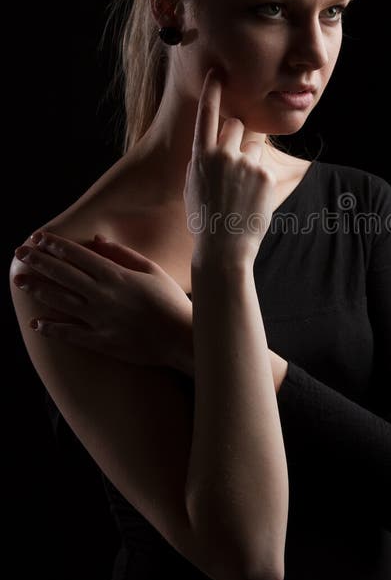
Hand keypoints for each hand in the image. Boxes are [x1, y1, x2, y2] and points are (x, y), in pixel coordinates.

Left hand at [12, 232, 192, 371]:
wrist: (182, 338)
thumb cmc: (171, 301)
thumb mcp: (152, 270)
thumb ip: (123, 254)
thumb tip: (96, 240)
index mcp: (116, 275)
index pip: (78, 256)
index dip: (56, 246)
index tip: (39, 238)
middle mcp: (103, 295)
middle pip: (63, 275)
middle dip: (39, 262)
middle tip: (19, 254)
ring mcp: (100, 319)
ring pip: (61, 301)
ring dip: (38, 289)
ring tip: (20, 281)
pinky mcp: (101, 341)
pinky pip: (70, 334)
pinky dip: (52, 328)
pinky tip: (36, 323)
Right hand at [185, 67, 276, 266]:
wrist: (224, 247)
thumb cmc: (206, 217)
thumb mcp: (195, 184)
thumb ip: (205, 158)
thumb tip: (214, 141)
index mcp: (201, 156)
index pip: (207, 114)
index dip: (213, 91)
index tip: (218, 72)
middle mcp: (224, 155)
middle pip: (237, 125)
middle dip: (238, 134)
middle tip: (234, 161)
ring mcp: (247, 164)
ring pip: (254, 145)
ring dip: (251, 158)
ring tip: (242, 189)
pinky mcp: (266, 175)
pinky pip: (265, 165)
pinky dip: (261, 178)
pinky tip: (252, 199)